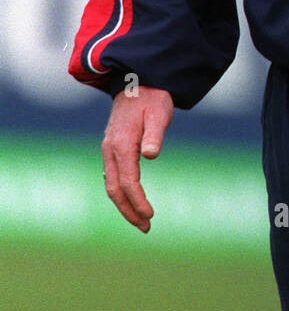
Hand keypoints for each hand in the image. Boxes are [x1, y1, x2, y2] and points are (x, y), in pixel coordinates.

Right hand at [101, 86, 173, 231]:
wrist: (138, 82)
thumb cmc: (152, 98)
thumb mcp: (159, 113)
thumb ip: (154, 134)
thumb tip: (150, 155)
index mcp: (121, 144)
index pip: (128, 182)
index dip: (138, 201)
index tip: (150, 216)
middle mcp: (110, 150)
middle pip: (114, 189)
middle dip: (129, 211)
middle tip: (146, 228)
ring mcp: (108, 150)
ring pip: (111, 185)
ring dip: (124, 205)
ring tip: (142, 221)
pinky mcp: (112, 149)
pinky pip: (113, 177)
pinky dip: (121, 193)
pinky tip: (132, 201)